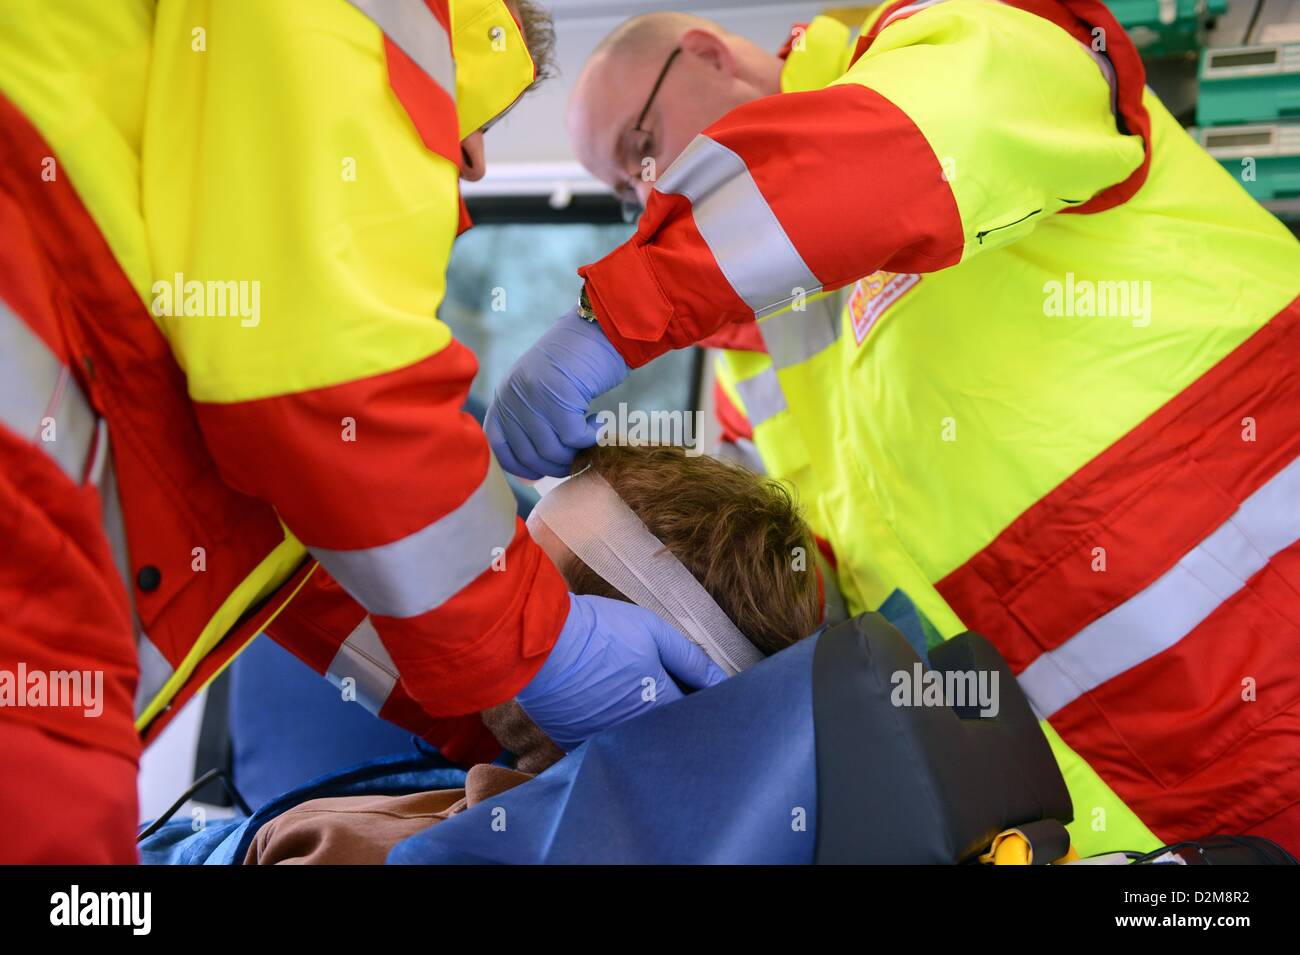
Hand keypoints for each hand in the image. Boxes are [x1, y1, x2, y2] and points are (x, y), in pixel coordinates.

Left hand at [485, 308, 627, 479]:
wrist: (598, 327)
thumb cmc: (575, 361)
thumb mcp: (540, 389)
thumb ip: (530, 421)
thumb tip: (530, 474)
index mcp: (504, 396)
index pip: (498, 448)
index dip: (521, 467)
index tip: (544, 470)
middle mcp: (513, 397)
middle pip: (529, 455)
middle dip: (556, 465)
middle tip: (578, 456)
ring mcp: (534, 397)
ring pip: (552, 451)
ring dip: (576, 454)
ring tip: (590, 438)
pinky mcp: (560, 397)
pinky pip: (575, 439)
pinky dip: (591, 439)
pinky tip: (600, 424)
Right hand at [516, 594, 725, 750]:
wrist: (540, 643)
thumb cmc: (598, 631)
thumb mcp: (652, 631)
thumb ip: (690, 660)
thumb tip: (723, 682)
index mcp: (661, 705)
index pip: (695, 716)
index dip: (701, 704)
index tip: (697, 694)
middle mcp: (637, 732)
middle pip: (668, 735)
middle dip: (674, 720)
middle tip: (662, 695)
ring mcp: (606, 742)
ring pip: (636, 744)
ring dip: (643, 729)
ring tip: (630, 699)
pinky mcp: (578, 745)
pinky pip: (605, 748)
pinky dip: (611, 735)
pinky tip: (604, 709)